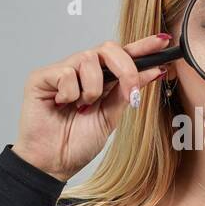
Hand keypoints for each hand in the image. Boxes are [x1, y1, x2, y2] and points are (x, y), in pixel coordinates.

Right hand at [13, 34, 170, 181]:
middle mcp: (80, 71)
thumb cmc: (77, 143)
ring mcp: (61, 71)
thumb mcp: (111, 116)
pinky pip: (66, 73)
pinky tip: (62, 106)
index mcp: (100, 79)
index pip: (122, 56)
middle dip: (125, 69)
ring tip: (81, 108)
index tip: (163, 41)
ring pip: (88, 59)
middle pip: (108, 49)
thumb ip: (128, 91)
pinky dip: (70, 93)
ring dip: (93, 89)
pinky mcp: (41, 77)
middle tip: (128, 91)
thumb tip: (154, 70)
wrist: (54, 163)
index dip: (141, 47)